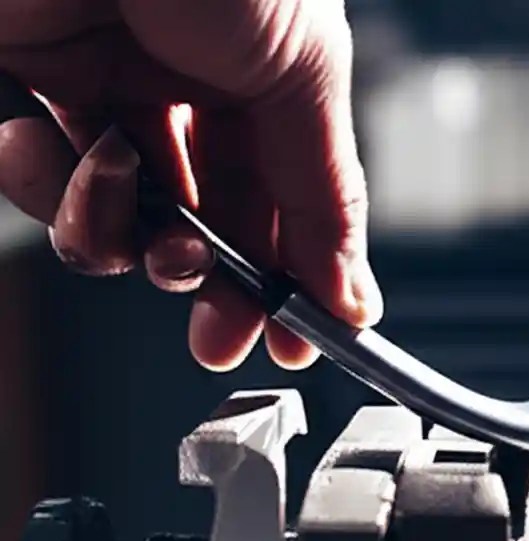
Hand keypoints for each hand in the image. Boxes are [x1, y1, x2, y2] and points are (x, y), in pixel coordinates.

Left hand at [0, 0, 382, 370]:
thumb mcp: (304, 70)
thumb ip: (326, 190)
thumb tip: (355, 295)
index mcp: (274, 73)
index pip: (290, 199)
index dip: (295, 277)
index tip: (298, 341)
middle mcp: (194, 81)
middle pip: (209, 219)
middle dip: (211, 281)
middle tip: (218, 329)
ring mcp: (109, 82)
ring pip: (123, 214)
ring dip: (123, 235)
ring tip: (129, 204)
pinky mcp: (28, 79)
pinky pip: (39, 176)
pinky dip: (44, 186)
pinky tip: (45, 148)